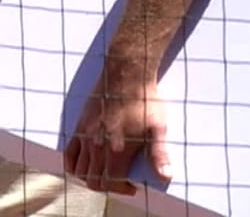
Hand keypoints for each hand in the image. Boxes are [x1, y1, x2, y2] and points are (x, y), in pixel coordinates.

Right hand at [64, 65, 170, 194]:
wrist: (128, 74)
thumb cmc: (147, 100)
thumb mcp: (158, 128)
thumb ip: (159, 154)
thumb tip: (166, 176)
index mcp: (116, 151)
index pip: (112, 182)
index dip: (123, 189)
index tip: (133, 187)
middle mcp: (97, 147)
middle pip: (94, 180)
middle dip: (107, 186)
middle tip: (120, 183)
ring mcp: (86, 137)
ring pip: (80, 170)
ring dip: (91, 178)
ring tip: (105, 175)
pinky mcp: (80, 127)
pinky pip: (69, 154)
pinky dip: (73, 166)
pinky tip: (84, 166)